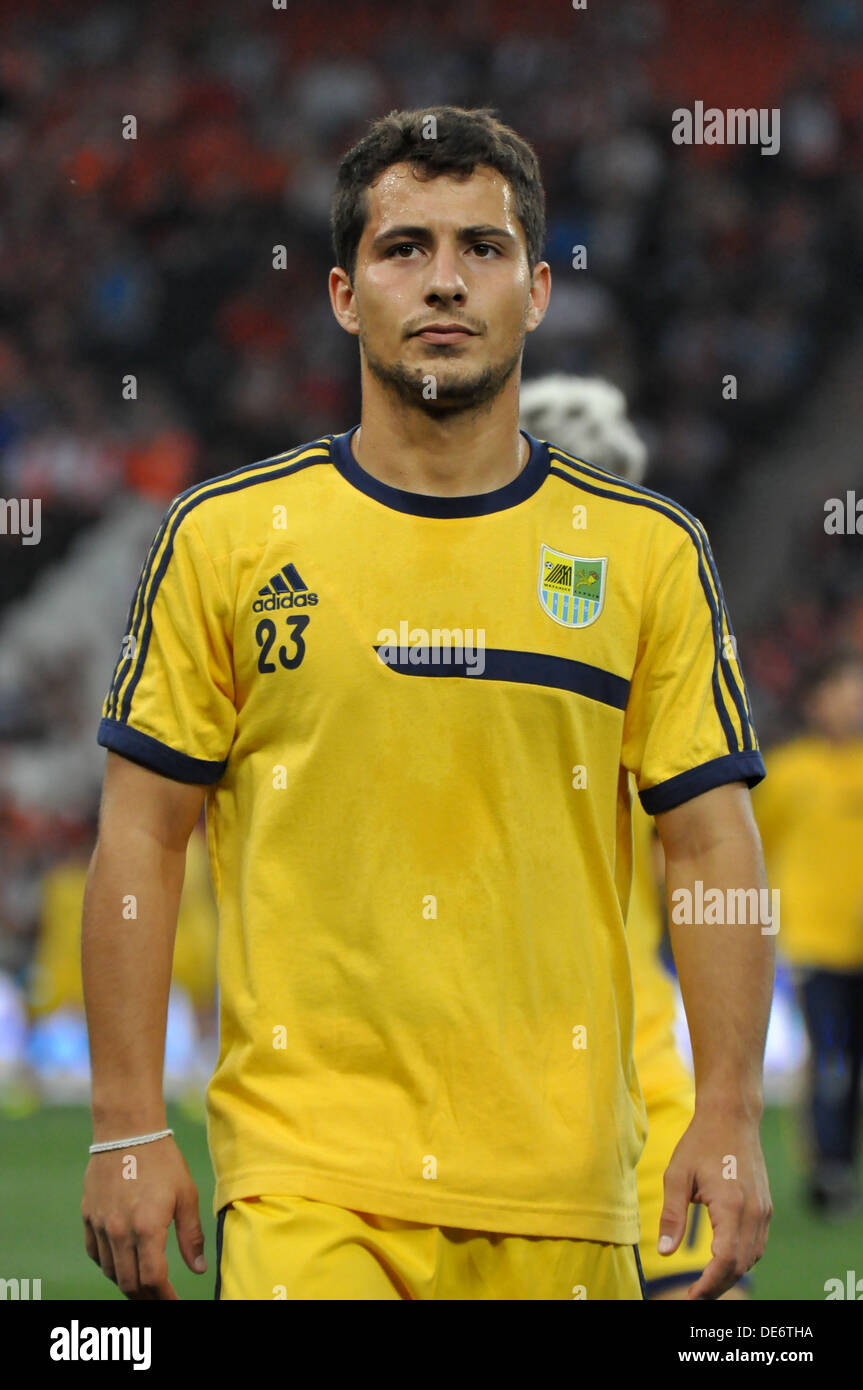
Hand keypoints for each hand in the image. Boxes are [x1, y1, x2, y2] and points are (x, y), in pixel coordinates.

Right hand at [82, 1136, 205, 1299]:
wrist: (127, 1131)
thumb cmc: (162, 1160)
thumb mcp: (186, 1195)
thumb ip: (191, 1235)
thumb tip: (198, 1268)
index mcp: (148, 1227)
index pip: (153, 1279)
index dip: (165, 1298)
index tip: (175, 1302)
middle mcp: (120, 1231)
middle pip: (129, 1283)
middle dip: (147, 1297)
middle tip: (161, 1298)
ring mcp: (101, 1225)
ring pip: (111, 1271)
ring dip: (128, 1282)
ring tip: (145, 1283)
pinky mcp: (89, 1216)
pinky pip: (95, 1253)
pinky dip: (108, 1265)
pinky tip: (122, 1262)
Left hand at [658, 1108, 771, 1299]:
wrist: (732, 1116)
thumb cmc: (701, 1142)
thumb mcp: (677, 1175)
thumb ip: (672, 1215)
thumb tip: (665, 1252)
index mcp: (732, 1205)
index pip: (725, 1260)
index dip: (709, 1284)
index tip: (691, 1296)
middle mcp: (754, 1212)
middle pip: (740, 1265)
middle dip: (718, 1286)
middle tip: (694, 1296)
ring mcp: (764, 1210)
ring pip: (752, 1257)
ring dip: (731, 1275)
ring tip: (705, 1284)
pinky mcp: (766, 1207)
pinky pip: (757, 1244)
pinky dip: (741, 1259)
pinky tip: (723, 1262)